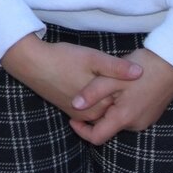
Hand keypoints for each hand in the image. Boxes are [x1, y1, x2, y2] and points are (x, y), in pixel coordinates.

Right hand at [0, 34, 142, 120]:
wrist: (32, 64)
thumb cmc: (63, 59)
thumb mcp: (92, 58)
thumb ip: (117, 67)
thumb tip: (141, 73)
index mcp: (100, 104)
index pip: (125, 102)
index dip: (131, 88)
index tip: (133, 73)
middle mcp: (91, 114)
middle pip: (114, 107)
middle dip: (119, 95)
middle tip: (121, 74)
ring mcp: (79, 113)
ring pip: (102, 108)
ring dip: (106, 97)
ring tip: (107, 78)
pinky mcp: (69, 109)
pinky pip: (89, 108)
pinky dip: (95, 99)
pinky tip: (92, 82)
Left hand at [70, 48, 172, 145]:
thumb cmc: (142, 68)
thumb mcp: (111, 78)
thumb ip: (92, 93)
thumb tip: (74, 106)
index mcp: (124, 118)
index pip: (97, 138)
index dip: (81, 130)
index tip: (72, 117)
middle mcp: (135, 124)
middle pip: (107, 128)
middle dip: (95, 115)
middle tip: (89, 95)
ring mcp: (145, 120)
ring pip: (118, 120)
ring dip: (109, 109)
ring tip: (105, 88)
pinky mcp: (151, 114)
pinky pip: (129, 115)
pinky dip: (120, 106)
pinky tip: (120, 88)